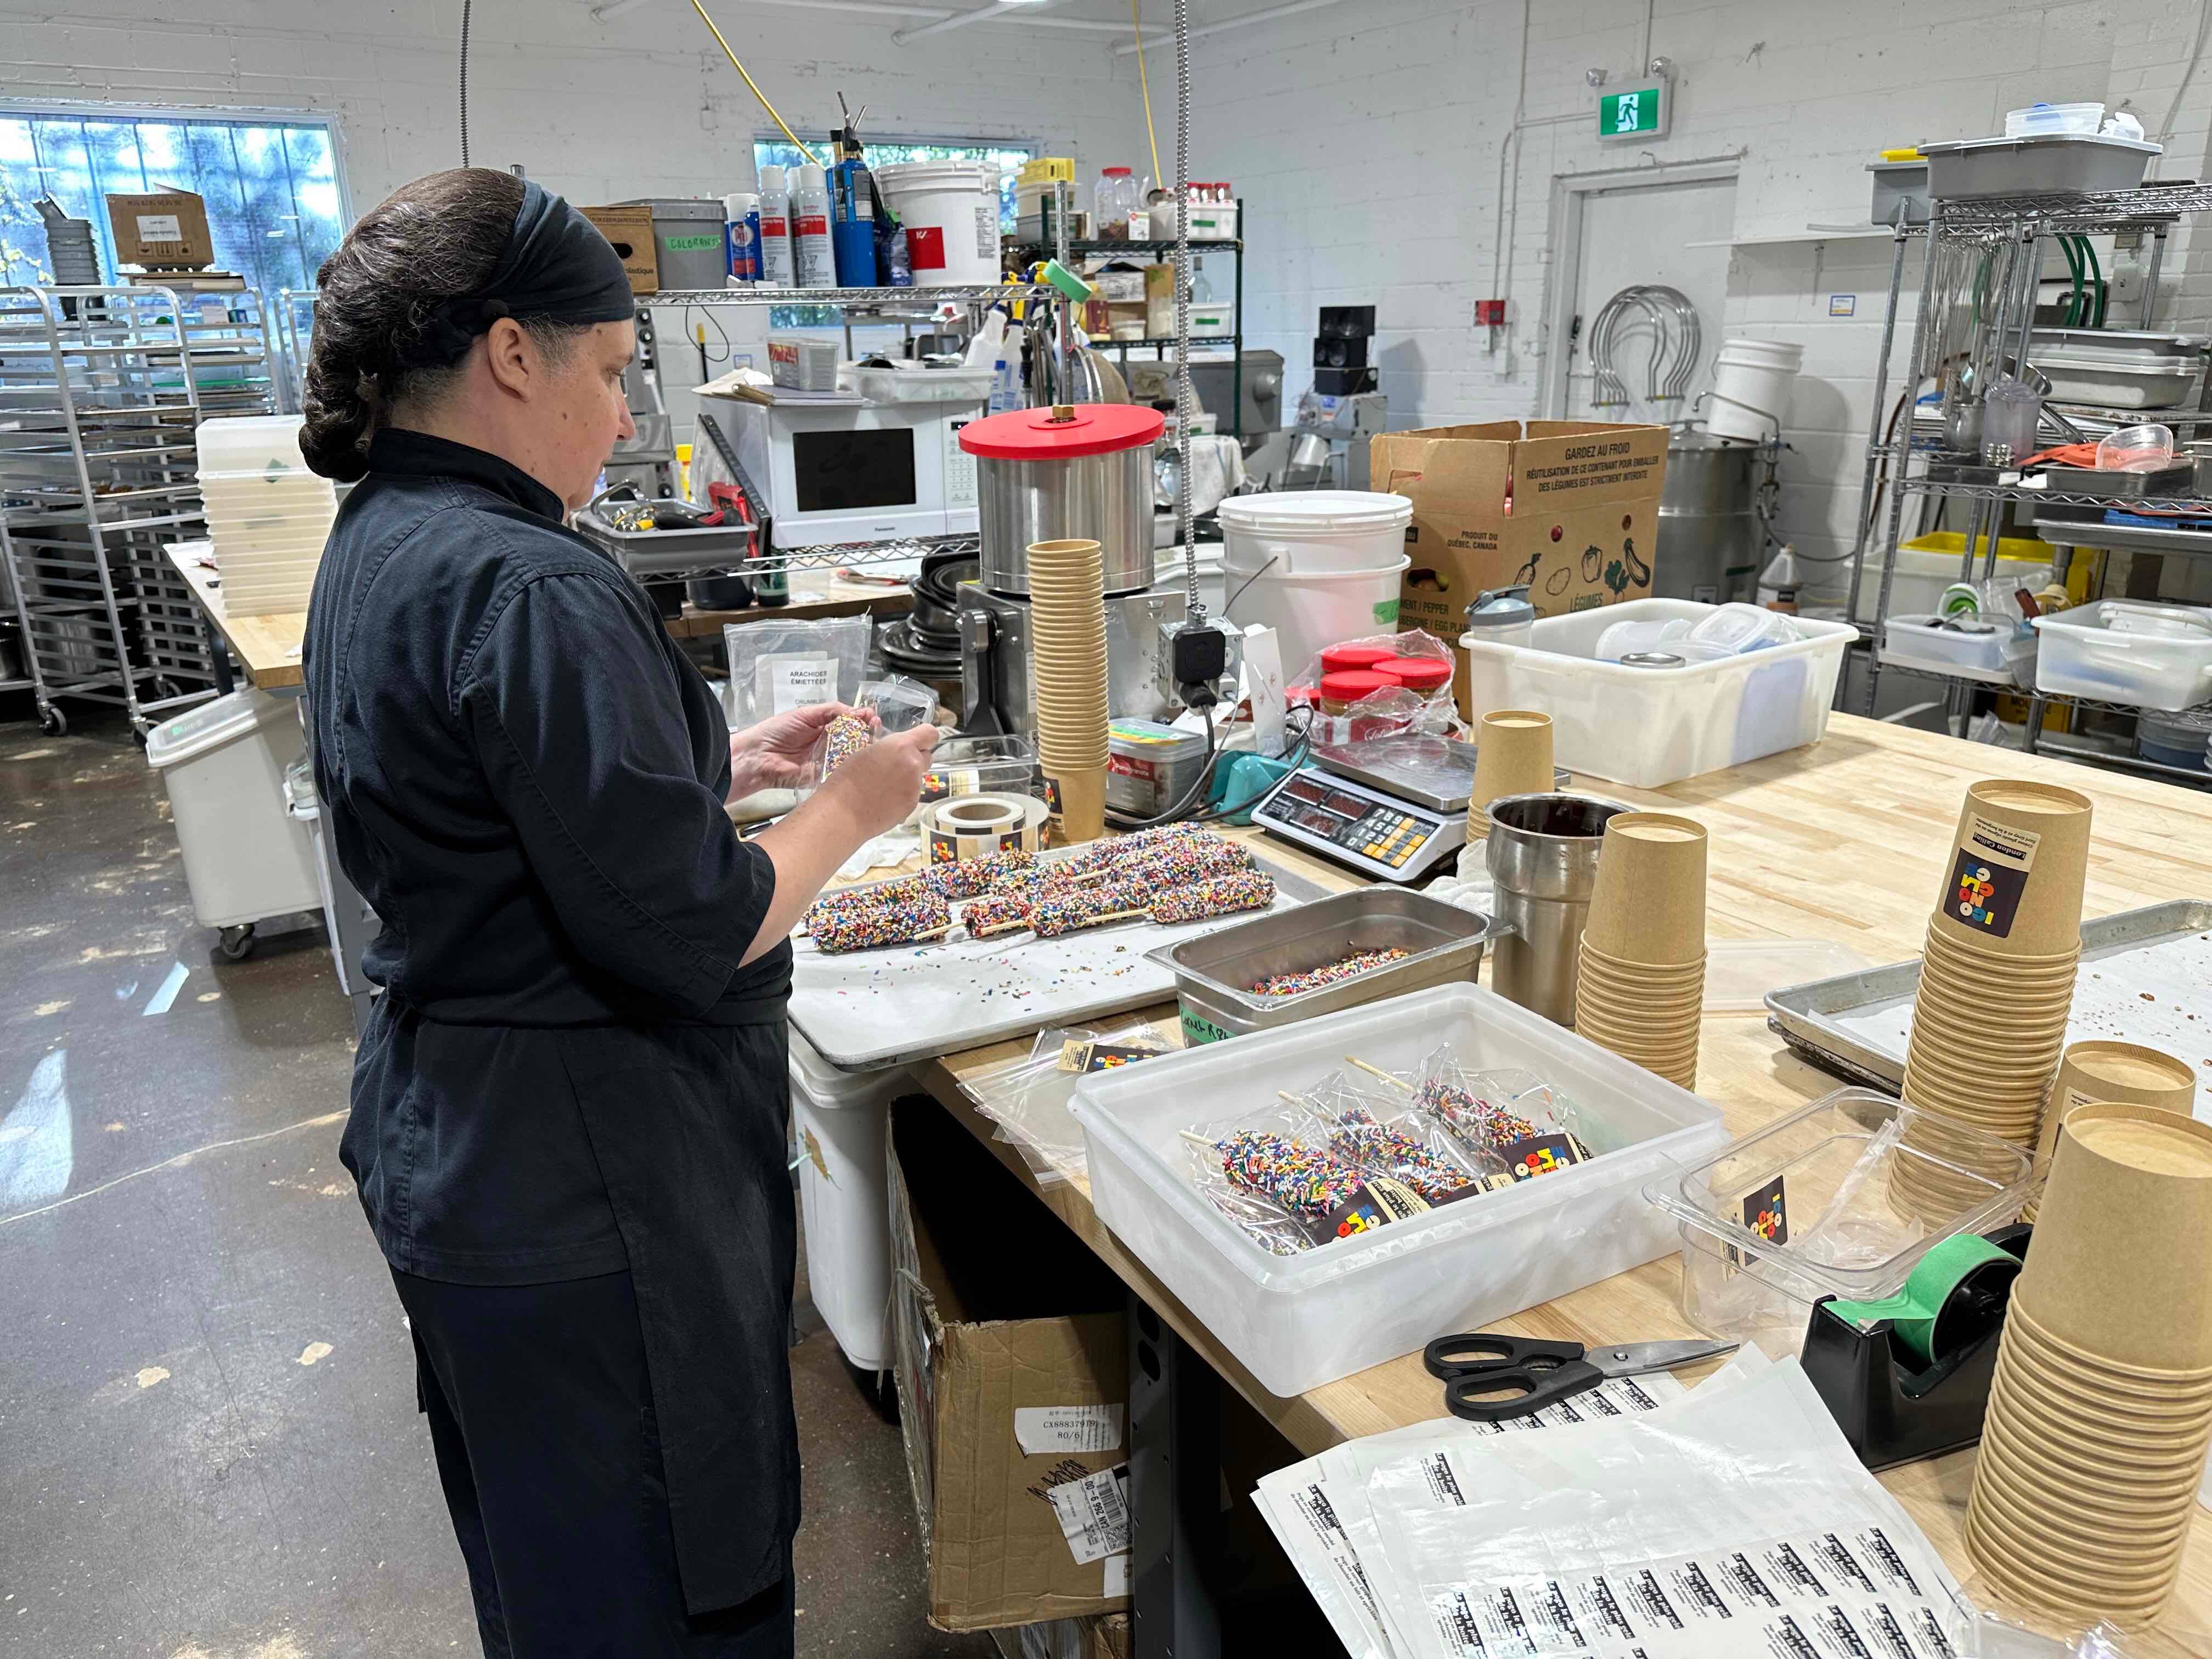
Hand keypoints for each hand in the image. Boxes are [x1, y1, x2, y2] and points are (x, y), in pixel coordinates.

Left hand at [730, 702, 870, 798]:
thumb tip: (853, 711)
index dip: (861, 717)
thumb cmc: (779, 731)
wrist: (759, 756)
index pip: (848, 720)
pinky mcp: (825, 775)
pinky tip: (863, 757)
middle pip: (854, 737)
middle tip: (876, 726)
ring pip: (851, 753)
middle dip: (867, 731)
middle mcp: (828, 742)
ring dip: (864, 747)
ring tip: (874, 740)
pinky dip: (853, 764)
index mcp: (823, 726)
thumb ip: (830, 710)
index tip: (871, 715)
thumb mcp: (805, 714)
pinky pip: (842, 769)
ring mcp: (828, 759)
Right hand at [818, 723, 938, 838]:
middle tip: (894, 766)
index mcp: (901, 746)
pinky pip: (911, 795)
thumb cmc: (846, 779)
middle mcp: (913, 765)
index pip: (930, 733)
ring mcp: (914, 787)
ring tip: (882, 787)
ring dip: (906, 779)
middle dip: (915, 759)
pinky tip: (883, 800)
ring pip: (918, 778)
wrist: (842, 812)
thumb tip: (894, 751)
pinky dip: (902, 796)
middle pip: (927, 757)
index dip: (925, 737)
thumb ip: (888, 749)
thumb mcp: (865, 752)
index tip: (916, 742)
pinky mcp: (912, 805)